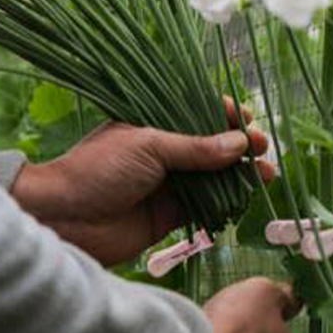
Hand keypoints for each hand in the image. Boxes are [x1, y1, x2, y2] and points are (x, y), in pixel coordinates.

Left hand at [11, 100, 272, 264]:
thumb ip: (197, 148)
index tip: (247, 118)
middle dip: (239, 147)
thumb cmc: (99, 170)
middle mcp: (162, 152)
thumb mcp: (150, 147)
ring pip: (213, 177)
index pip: (195, 113)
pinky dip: (227, 203)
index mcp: (152, 123)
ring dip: (240, 175)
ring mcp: (166, 184)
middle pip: (210, 146)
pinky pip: (205, 206)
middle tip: (263, 149)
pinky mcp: (169, 215)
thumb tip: (240, 143)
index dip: (224, 115)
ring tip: (267, 175)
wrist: (65, 219)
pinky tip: (247, 198)